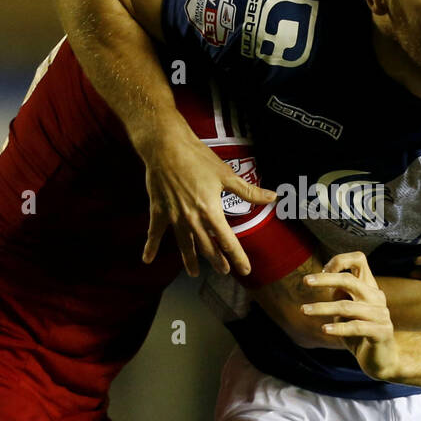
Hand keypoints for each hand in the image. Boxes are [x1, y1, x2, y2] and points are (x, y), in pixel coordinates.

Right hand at [139, 117, 276, 276]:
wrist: (166, 147)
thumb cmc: (198, 158)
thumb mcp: (226, 175)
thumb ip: (248, 191)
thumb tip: (273, 197)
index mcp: (211, 211)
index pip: (229, 242)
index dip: (239, 257)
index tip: (246, 270)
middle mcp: (192, 220)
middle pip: (207, 247)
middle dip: (217, 261)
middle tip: (224, 271)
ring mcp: (174, 217)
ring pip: (184, 245)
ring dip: (190, 261)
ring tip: (194, 273)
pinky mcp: (158, 212)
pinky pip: (155, 234)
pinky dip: (151, 247)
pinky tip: (147, 260)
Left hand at [299, 251, 399, 380]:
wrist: (382, 359)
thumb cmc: (360, 334)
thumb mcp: (347, 311)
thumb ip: (340, 295)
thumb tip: (323, 278)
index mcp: (369, 287)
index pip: (359, 260)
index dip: (340, 261)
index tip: (322, 270)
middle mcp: (376, 297)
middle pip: (350, 279)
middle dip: (325, 279)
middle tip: (305, 281)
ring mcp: (381, 314)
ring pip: (347, 306)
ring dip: (322, 307)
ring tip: (304, 310)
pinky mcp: (382, 332)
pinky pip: (357, 327)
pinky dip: (339, 328)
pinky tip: (324, 329)